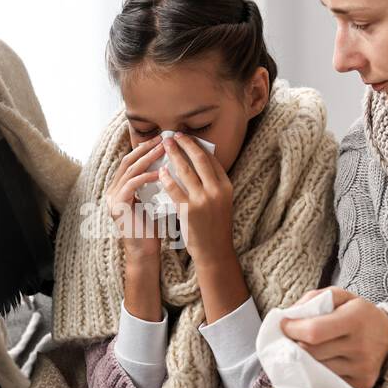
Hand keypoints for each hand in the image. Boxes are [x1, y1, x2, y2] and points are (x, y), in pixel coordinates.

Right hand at [106, 137, 167, 266]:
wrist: (145, 252)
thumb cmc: (152, 228)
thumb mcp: (153, 200)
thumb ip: (154, 184)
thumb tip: (170, 164)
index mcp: (119, 188)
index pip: (131, 162)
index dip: (145, 149)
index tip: (163, 140)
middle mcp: (112, 191)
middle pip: (128, 162)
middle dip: (146, 148)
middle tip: (163, 139)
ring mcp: (112, 198)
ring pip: (130, 170)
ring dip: (148, 158)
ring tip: (163, 149)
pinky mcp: (117, 206)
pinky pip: (131, 185)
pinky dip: (146, 177)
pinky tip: (160, 172)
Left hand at [159, 132, 234, 267]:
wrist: (214, 251)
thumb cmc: (214, 226)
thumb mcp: (219, 202)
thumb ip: (211, 184)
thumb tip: (195, 163)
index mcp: (226, 186)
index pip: (211, 159)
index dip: (197, 146)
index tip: (185, 138)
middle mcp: (217, 190)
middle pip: (199, 159)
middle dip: (184, 144)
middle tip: (173, 135)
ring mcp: (203, 200)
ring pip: (185, 170)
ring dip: (173, 155)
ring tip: (164, 146)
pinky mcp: (189, 210)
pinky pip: (174, 188)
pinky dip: (166, 177)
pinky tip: (160, 171)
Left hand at [279, 287, 387, 387]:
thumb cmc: (357, 313)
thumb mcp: (340, 296)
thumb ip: (313, 299)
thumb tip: (288, 316)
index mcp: (355, 319)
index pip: (313, 331)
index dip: (292, 329)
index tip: (285, 325)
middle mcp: (361, 346)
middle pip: (311, 352)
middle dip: (294, 345)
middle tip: (290, 339)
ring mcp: (362, 368)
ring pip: (317, 370)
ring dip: (304, 361)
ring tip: (304, 351)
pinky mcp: (362, 384)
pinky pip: (328, 382)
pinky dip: (318, 374)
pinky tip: (318, 364)